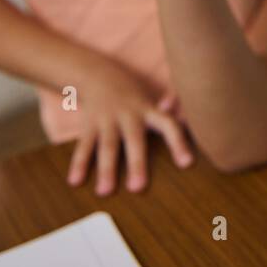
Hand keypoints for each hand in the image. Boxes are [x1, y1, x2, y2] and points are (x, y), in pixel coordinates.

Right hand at [66, 58, 194, 194]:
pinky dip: (79, 163)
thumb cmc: (134, 97)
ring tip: (105, 192)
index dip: (178, 143)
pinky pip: (84, 145)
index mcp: (150, 111)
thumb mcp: (153, 101)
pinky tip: (75, 182)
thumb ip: (171, 114)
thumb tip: (191, 123)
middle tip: (137, 188)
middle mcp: (129, 115)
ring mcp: (108, 119)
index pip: (168, 125)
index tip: (186, 164)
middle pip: (134, 140)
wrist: (98, 74)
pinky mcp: (89, 125)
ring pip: (107, 146)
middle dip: (136, 164)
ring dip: (106, 169)